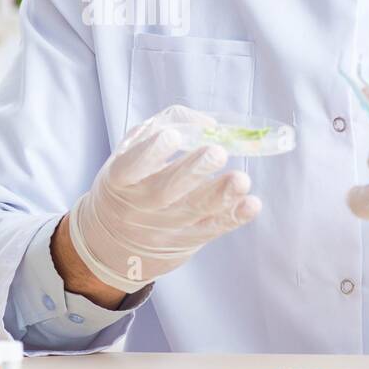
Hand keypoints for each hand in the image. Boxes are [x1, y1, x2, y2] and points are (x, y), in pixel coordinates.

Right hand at [67, 105, 261, 292]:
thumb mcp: (130, 152)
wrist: (117, 242)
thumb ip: (165, 128)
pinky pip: (212, 229)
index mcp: (120, 180)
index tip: (172, 136)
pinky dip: (233, 217)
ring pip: (193, 211)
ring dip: (220, 194)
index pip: (130, 168)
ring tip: (241, 179)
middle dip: (193, 171)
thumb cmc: (130, 183)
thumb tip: (209, 125)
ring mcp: (163, 228)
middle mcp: (139, 207)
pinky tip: (251, 204)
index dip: (150, 153)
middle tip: (217, 152)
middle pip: (165, 191)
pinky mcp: (187, 241)